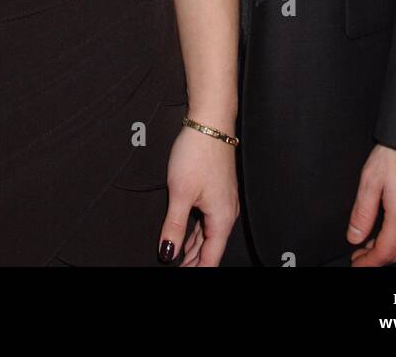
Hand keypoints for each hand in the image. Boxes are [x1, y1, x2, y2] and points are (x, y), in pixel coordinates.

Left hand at [159, 124, 238, 266]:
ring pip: (208, 233)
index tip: (178, 275)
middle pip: (210, 248)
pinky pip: (207, 219)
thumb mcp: (180, 193)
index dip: (195, 270)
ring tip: (176, 258)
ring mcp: (223, 201)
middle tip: (173, 268)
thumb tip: (169, 253)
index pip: (211, 258)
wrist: (210, 121)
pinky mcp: (217, 190)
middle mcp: (227, 212)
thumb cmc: (198, 153)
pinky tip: (184, 235)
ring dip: (193, 247)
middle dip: (193, 262)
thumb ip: (174, 226)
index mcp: (221, 218)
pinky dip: (196, 231)